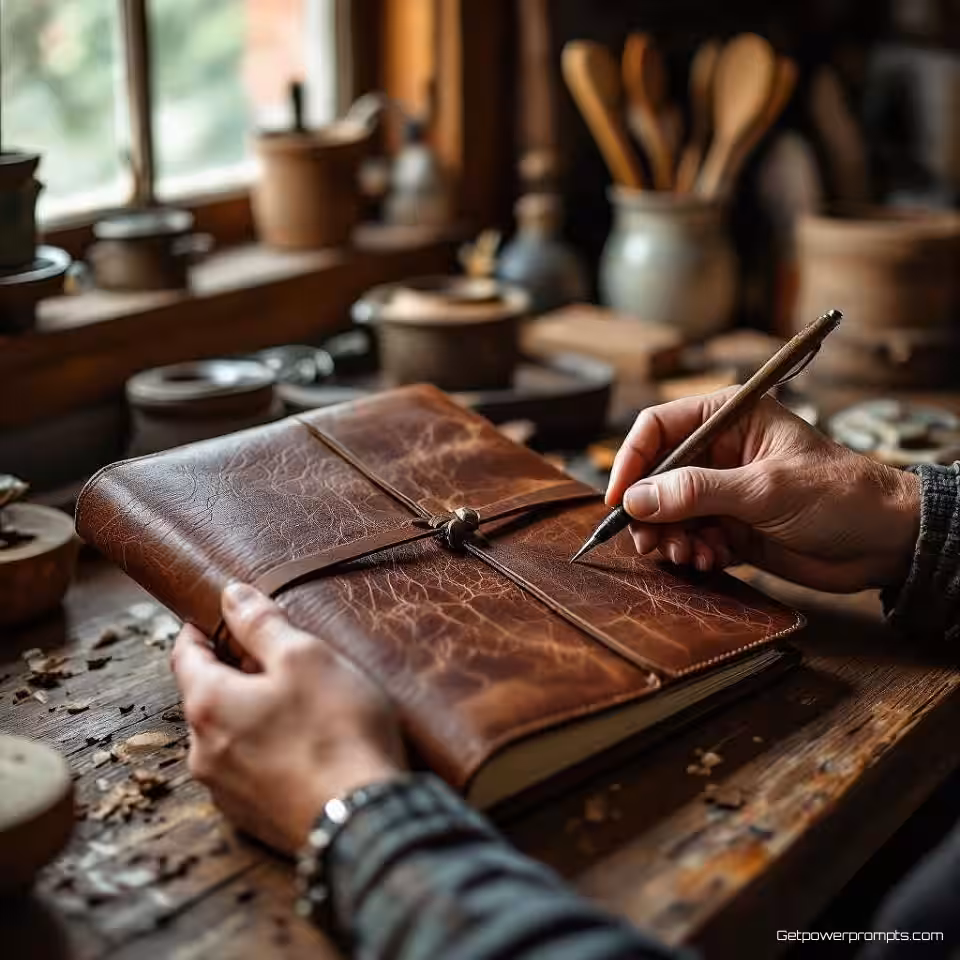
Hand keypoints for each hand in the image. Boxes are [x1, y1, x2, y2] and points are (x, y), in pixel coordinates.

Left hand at [172, 583, 405, 854]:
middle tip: (274, 656)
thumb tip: (231, 594)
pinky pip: (250, 769)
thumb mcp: (305, 658)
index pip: (185, 655)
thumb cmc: (336, 730)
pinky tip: (305, 745)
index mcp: (209, 704)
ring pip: (229, 735)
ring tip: (298, 702)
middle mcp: (203, 751)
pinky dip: (268, 750)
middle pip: (208, 696)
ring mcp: (226, 790)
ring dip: (252, 714)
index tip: (214, 616)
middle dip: (234, 672)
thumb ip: (263, 624)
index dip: (199, 629)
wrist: (362, 819)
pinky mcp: (253, 818)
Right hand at [605, 388, 920, 592]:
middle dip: (650, 511)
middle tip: (650, 542)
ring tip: (687, 556)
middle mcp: (720, 452)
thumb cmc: (839, 495)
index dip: (632, 461)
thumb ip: (697, 492)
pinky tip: (710, 562)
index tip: (619, 499)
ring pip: (669, 512)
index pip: (659, 428)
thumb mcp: (764, 489)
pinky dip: (692, 553)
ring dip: (670, 537)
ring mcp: (724, 491)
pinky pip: (690, 537)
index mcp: (729, 419)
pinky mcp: (730, 527)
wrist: (886, 542)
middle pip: (657, 476)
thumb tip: (636, 500)